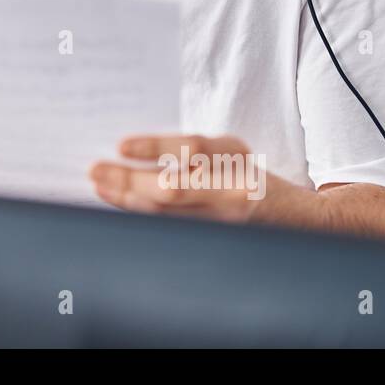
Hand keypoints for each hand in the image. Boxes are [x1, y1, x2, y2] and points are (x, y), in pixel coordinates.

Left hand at [88, 134, 269, 223]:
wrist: (289, 213)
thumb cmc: (243, 172)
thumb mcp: (227, 149)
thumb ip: (190, 149)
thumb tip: (129, 147)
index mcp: (234, 155)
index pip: (192, 148)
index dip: (154, 147)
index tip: (120, 146)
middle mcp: (232, 188)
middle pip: (173, 186)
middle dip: (129, 179)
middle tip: (95, 169)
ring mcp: (225, 219)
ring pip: (167, 213)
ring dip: (128, 199)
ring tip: (101, 185)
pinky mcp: (216, 238)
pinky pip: (171, 226)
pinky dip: (142, 213)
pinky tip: (120, 202)